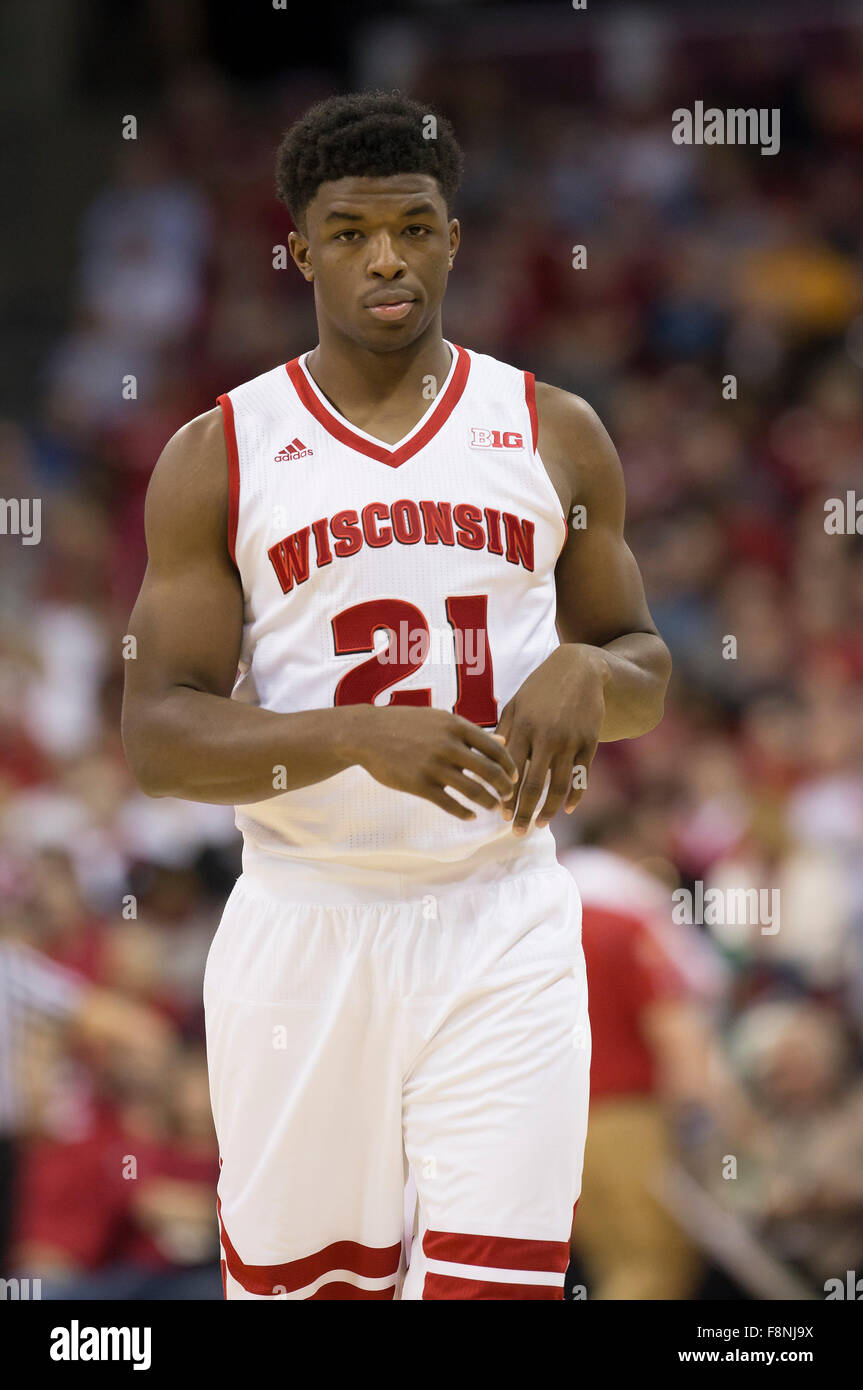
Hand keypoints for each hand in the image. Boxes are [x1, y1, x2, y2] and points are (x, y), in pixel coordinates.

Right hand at [355, 705, 518, 819]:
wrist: (367, 733)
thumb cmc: (406, 724)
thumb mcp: (440, 720)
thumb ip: (471, 732)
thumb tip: (502, 739)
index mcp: (456, 726)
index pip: (495, 748)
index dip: (510, 765)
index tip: (514, 776)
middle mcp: (448, 745)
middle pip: (489, 771)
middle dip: (504, 787)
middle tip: (508, 796)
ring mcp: (433, 766)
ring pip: (473, 790)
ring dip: (488, 802)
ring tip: (493, 807)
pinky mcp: (419, 784)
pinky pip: (449, 803)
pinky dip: (464, 812)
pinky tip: (470, 815)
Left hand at [496, 644, 608, 834]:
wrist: (580, 669)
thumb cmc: (540, 689)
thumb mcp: (516, 705)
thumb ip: (503, 734)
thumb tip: (487, 763)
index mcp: (522, 728)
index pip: (510, 772)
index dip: (506, 797)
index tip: (501, 815)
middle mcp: (545, 736)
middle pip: (532, 785)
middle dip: (524, 813)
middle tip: (517, 833)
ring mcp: (569, 740)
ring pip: (558, 786)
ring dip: (549, 810)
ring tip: (541, 824)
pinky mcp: (589, 742)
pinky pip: (581, 776)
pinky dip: (575, 796)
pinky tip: (568, 810)